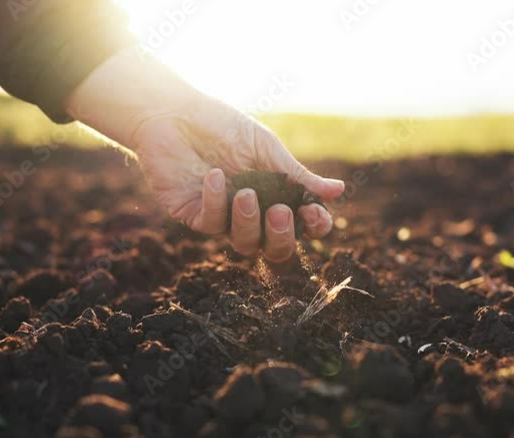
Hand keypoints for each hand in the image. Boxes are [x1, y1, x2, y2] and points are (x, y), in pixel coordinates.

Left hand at [66, 47, 344, 261]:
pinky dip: (215, 202)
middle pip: (274, 249)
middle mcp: (251, 214)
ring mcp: (222, 217)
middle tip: (281, 213)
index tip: (314, 213)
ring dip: (248, 222)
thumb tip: (339, 191)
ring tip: (246, 193)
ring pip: (243, 243)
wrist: (174, 111)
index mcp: (275, 197)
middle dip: (281, 237)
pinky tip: (214, 176)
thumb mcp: (267, 149)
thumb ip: (298, 175)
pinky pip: (210, 223)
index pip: (301, 227)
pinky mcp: (192, 214)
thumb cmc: (223, 126)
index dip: (312, 228)